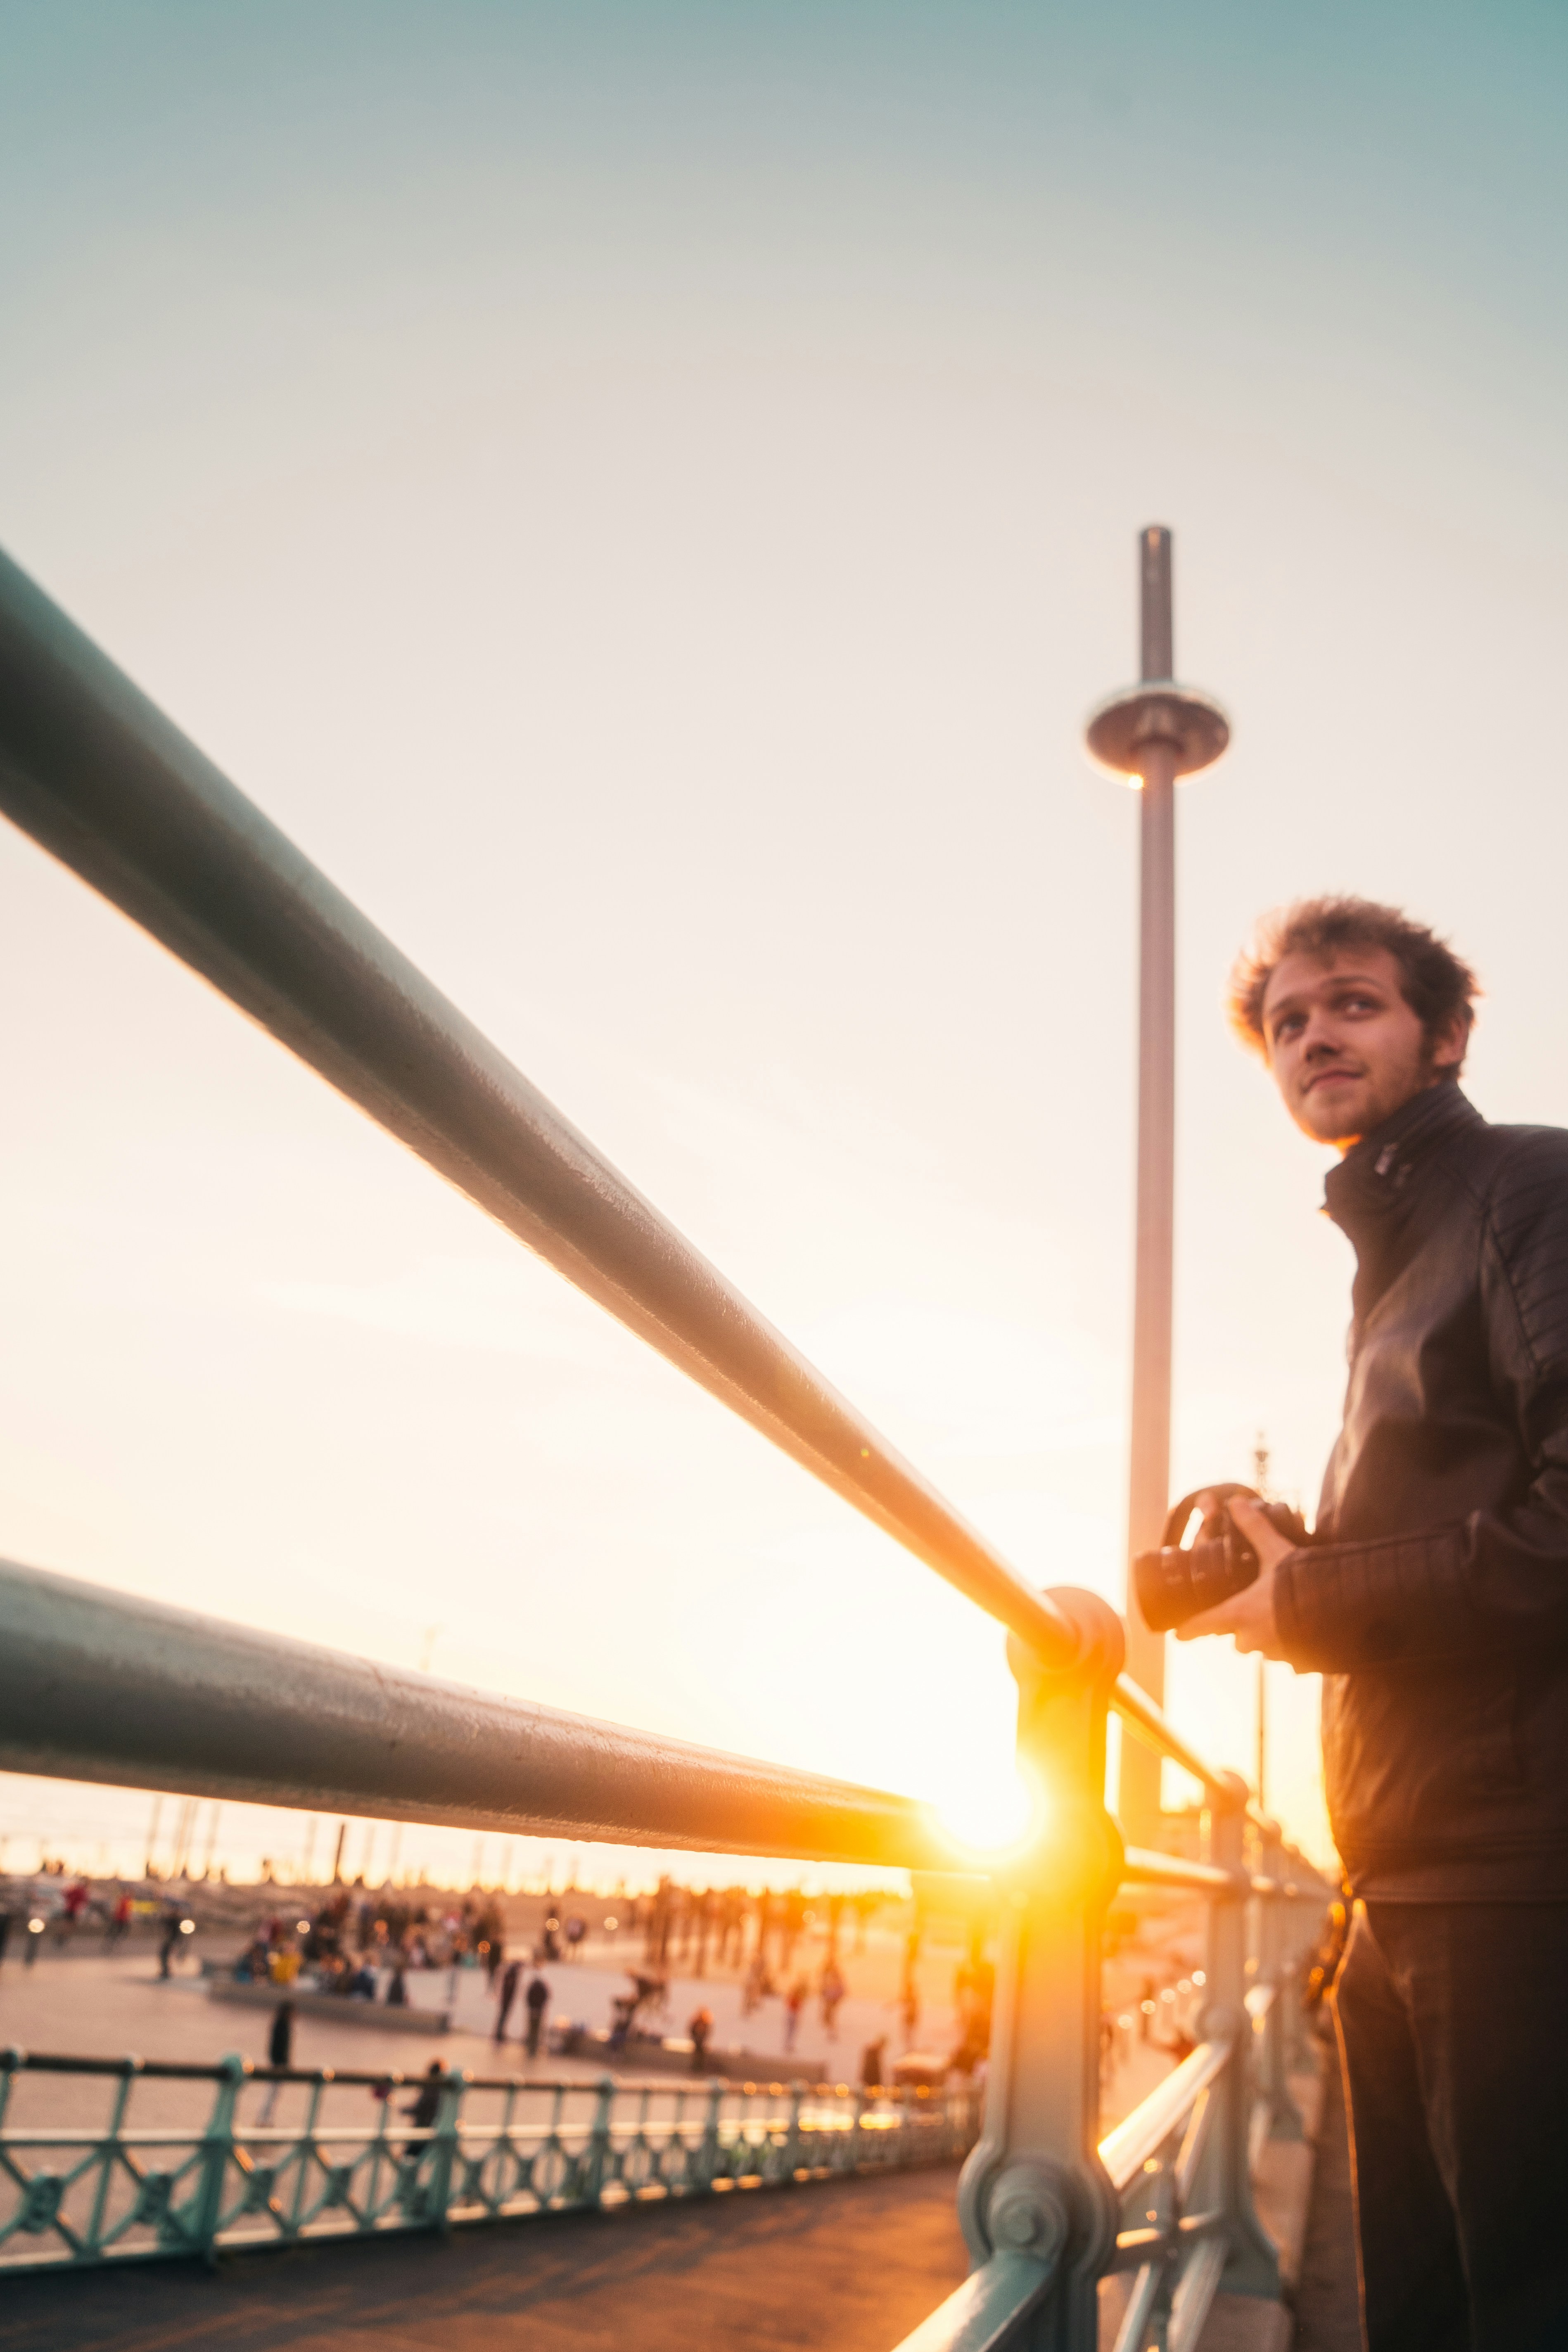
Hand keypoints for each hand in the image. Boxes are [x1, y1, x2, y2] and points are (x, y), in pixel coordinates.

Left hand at [1174, 1494, 1294, 1660]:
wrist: (1346, 1605)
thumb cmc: (1306, 1579)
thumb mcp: (1276, 1550)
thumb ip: (1254, 1528)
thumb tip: (1236, 1502)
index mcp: (1241, 1613)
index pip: (1204, 1626)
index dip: (1189, 1630)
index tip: (1177, 1635)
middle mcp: (1255, 1638)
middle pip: (1235, 1638)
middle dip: (1239, 1627)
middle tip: (1248, 1611)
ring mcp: (1278, 1652)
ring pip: (1261, 1647)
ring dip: (1264, 1635)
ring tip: (1278, 1615)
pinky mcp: (1300, 1660)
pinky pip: (1286, 1654)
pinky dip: (1288, 1642)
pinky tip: (1300, 1627)